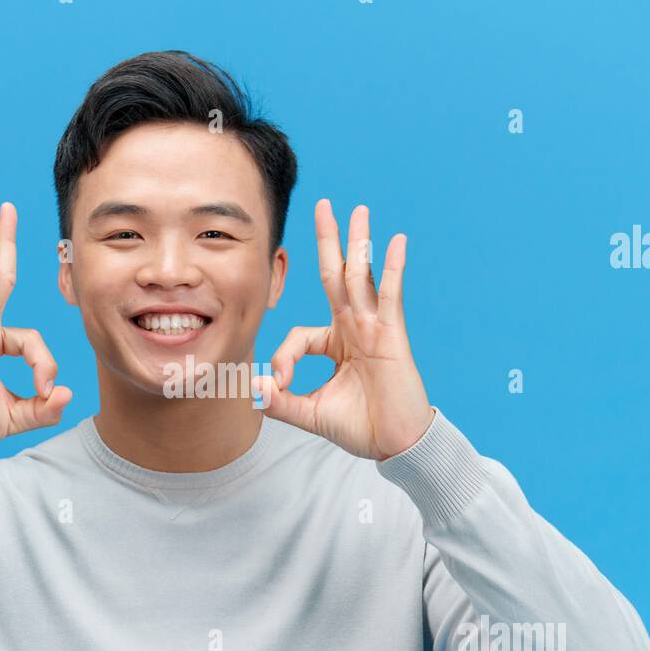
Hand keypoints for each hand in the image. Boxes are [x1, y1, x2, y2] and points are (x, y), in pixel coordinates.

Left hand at [254, 199, 433, 460]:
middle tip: (323, 205)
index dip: (283, 357)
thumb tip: (254, 387)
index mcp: (336, 343)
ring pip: (361, 277)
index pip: (300, 335)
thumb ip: (280, 401)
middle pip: (336, 276)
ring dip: (358, 242)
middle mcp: (355, 328)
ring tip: (357, 210)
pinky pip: (390, 296)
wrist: (395, 445)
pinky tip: (396, 240)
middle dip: (328, 241)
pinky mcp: (392, 335)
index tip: (280, 384)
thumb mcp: (311, 414)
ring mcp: (375, 328)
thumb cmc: (362, 427)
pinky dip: (392, 268)